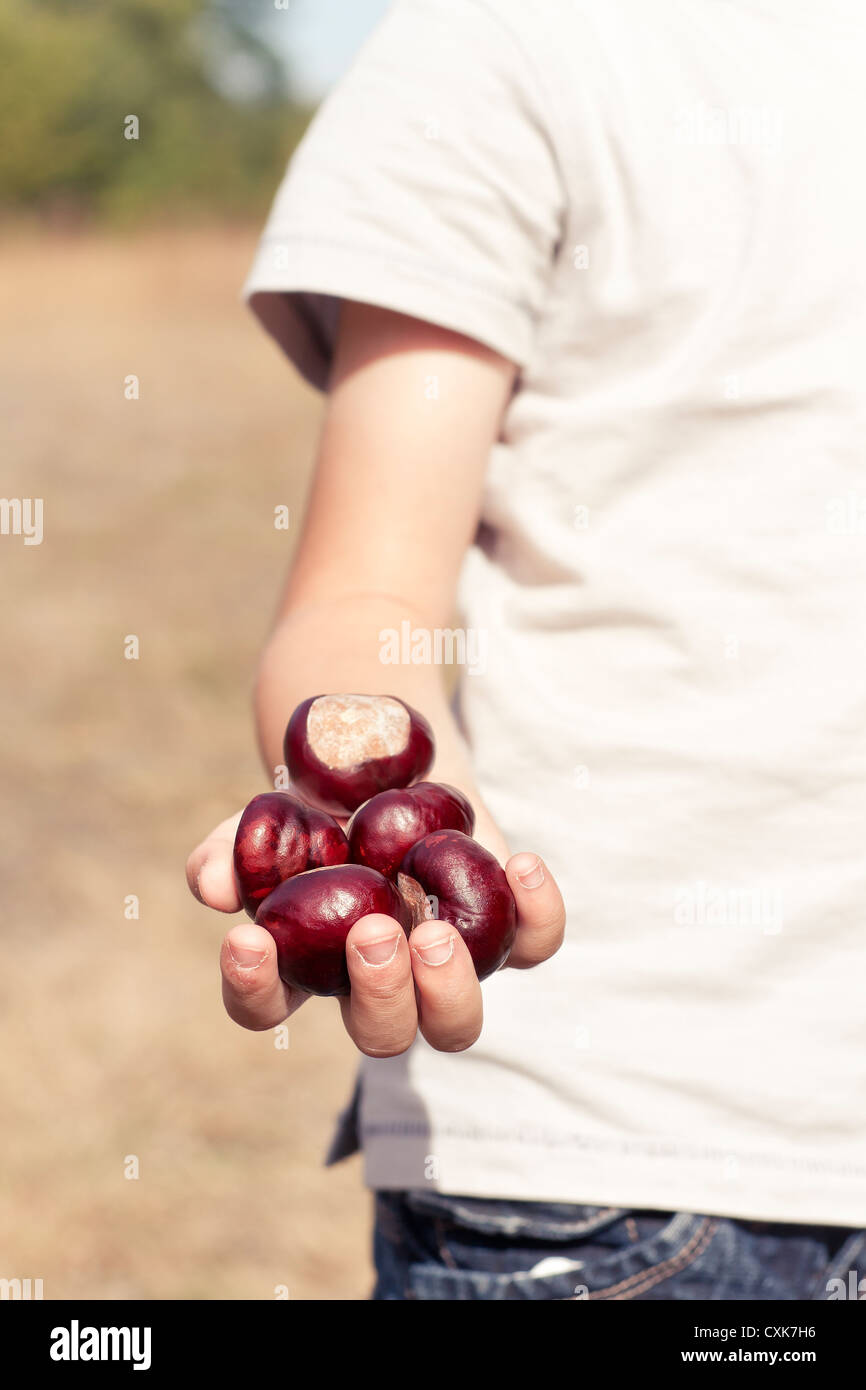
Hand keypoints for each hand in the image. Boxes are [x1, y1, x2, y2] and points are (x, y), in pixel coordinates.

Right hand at [187, 811, 564, 1054]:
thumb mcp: (271, 816)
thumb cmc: (320, 808)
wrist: (391, 769)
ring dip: (450, 989)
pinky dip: (539, 915)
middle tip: (375, 931)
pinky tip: (521, 864)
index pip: (266, 1008)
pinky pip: (534, 946)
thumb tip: (212, 886)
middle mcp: (377, 984)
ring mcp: (444, 966)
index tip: (249, 939)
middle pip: (381, 1036)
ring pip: (456, 1024)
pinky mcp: (504, 931)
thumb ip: (234, 848)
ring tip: (438, 931)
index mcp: (306, 966)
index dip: (253, 988)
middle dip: (381, 996)